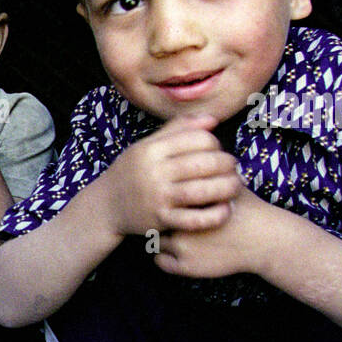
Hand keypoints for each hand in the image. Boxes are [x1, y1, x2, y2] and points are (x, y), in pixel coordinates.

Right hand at [102, 114, 242, 235]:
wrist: (106, 206)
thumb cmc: (132, 172)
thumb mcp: (146, 146)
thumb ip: (177, 130)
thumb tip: (211, 120)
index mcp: (152, 149)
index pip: (197, 139)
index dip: (215, 144)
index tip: (219, 151)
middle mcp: (154, 172)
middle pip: (205, 163)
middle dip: (228, 165)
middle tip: (235, 169)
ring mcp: (158, 197)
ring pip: (204, 190)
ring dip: (228, 188)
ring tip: (236, 186)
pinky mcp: (161, 220)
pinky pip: (196, 219)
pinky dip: (216, 215)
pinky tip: (227, 210)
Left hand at [154, 184, 270, 278]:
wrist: (263, 239)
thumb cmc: (248, 210)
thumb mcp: (227, 185)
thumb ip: (208, 176)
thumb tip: (195, 161)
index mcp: (187, 200)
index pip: (160, 197)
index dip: (161, 200)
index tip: (163, 201)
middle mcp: (179, 222)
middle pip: (154, 219)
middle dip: (158, 218)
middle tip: (161, 218)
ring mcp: (181, 246)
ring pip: (155, 240)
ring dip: (159, 238)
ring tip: (166, 234)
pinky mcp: (186, 266)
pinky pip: (160, 261)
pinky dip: (163, 257)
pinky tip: (171, 251)